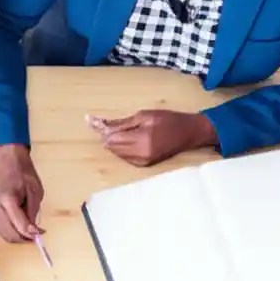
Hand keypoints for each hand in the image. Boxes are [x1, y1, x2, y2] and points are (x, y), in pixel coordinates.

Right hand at [0, 144, 45, 242]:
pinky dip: (15, 235)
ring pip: (8, 237)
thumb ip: (32, 212)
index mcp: (6, 199)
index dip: (30, 232)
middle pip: (11, 234)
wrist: (10, 173)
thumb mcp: (35, 193)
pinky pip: (5, 234)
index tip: (41, 233)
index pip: (18, 223)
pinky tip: (22, 228)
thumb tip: (33, 231)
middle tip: (38, 234)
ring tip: (31, 230)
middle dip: (26, 237)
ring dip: (21, 238)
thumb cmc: (23, 179)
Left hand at [90, 110, 217, 166]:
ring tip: (115, 129)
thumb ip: (122, 123)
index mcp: (142, 140)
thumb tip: (101, 126)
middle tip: (100, 123)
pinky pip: (125, 157)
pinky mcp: (144, 165)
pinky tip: (125, 138)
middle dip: (106, 135)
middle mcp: (141, 154)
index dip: (102, 129)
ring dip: (113, 142)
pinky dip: (121, 148)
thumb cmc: (168, 120)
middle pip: (112, 147)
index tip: (90, 120)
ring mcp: (143, 162)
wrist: (189, 132)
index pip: (113, 138)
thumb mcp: (144, 116)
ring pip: (117, 153)